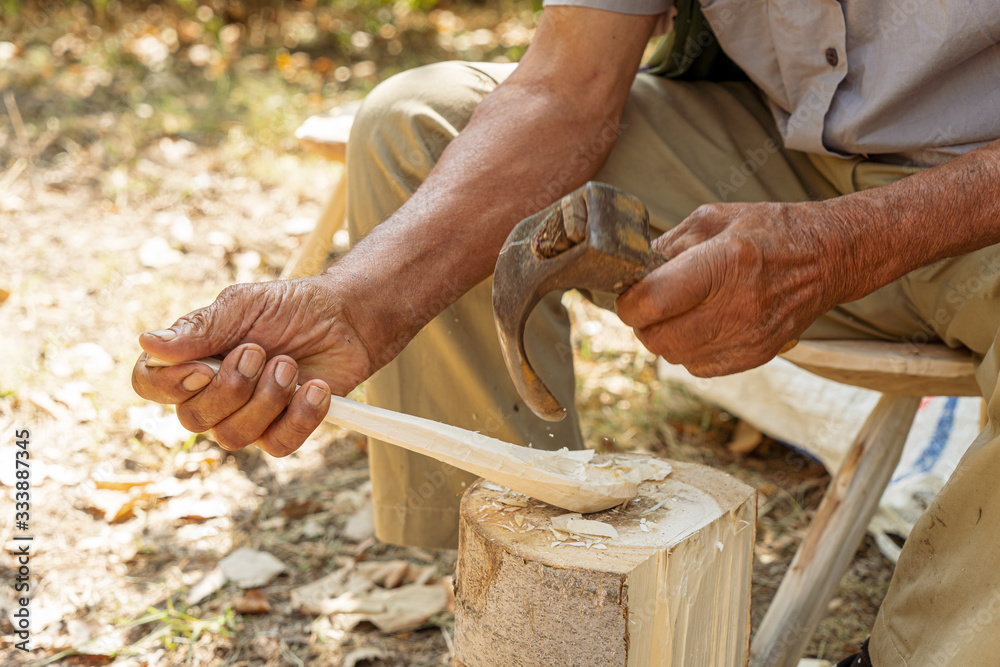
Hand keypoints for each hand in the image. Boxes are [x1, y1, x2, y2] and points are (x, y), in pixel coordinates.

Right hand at [131, 275, 373, 456]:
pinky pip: (277, 445)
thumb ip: (201, 327)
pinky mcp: (282, 431)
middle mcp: (211, 394)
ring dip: (267, 398)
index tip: (203, 366)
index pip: (149, 385)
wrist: (345, 320)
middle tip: (260, 351)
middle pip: (192, 419)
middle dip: (232, 387)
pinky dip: (301, 415)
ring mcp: (246, 417)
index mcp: (190, 359)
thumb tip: (148, 342)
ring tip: (290, 365)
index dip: (169, 385)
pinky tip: (315, 388)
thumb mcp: (243, 305)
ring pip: (233, 437)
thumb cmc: (290, 308)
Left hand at [616, 201, 848, 376]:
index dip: (629, 302)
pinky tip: (702, 324)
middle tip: (649, 303)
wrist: (828, 257)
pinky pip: (697, 367)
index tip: (629, 292)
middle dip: (642, 322)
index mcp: (725, 262)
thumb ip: (667, 245)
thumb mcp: (714, 219)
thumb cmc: (768, 232)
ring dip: (664, 336)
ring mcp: (748, 336)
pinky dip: (689, 349)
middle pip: (657, 337)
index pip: (652, 302)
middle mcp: (738, 305)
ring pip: (673, 356)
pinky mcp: (755, 356)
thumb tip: (630, 271)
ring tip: (678, 311)